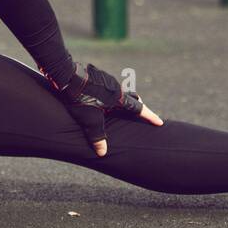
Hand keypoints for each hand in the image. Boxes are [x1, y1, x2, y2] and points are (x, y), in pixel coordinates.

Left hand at [45, 61, 163, 156]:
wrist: (67, 75)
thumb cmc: (79, 99)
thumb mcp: (89, 120)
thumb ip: (97, 136)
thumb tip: (103, 153)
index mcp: (118, 98)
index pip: (139, 109)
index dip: (150, 116)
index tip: (160, 122)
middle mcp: (115, 86)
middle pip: (132, 97)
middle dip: (137, 105)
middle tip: (138, 114)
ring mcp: (106, 78)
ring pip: (118, 90)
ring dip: (120, 99)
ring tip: (115, 108)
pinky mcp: (97, 74)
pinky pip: (107, 85)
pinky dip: (108, 93)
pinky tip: (98, 97)